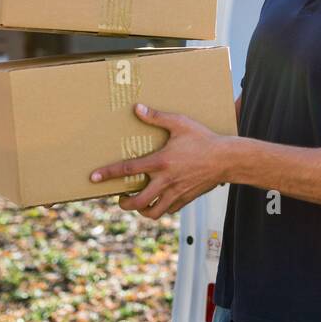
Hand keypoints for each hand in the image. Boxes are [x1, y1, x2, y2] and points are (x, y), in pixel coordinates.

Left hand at [89, 103, 233, 218]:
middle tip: (120, 196)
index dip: (108, 174)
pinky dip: (160, 208)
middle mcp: (166, 181)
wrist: (228, 159)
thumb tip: (137, 108)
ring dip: (141, 210)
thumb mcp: (180, 124)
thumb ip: (157, 117)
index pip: (128, 170)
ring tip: (137, 203)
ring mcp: (176, 193)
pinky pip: (168, 210)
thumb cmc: (204, 139)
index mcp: (161, 162)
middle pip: (137, 202)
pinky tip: (159, 200)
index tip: (93, 178)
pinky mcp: (186, 199)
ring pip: (152, 213)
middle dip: (123, 203)